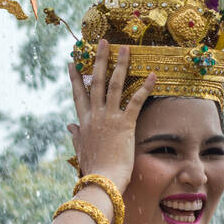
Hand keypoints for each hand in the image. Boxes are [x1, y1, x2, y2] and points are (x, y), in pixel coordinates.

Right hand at [67, 40, 155, 194]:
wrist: (102, 180)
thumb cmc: (94, 170)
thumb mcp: (82, 150)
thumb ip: (76, 136)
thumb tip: (69, 126)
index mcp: (85, 123)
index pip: (79, 95)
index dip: (76, 78)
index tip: (72, 63)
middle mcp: (96, 116)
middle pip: (97, 82)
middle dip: (99, 60)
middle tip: (102, 42)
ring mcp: (110, 118)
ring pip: (115, 85)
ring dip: (121, 65)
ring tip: (125, 48)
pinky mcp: (125, 124)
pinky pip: (136, 100)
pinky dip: (145, 87)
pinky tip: (153, 74)